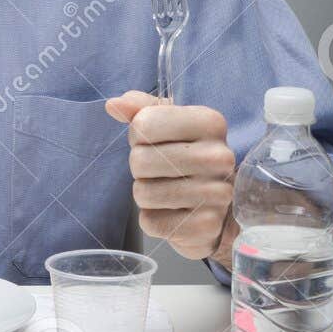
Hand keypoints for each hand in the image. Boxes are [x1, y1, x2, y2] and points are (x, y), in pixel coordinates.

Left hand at [105, 90, 236, 264]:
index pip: (143, 125)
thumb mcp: (169, 123)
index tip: (155, 143)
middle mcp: (220, 157)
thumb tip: (113, 105)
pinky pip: (152, 223)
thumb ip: (140, 108)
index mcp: (210, 123)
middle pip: (140, 160)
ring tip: (167, 190)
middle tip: (160, 171)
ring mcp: (217, 194)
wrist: (219, 205)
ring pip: (143, 193)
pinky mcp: (207, 227)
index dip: (138, 136)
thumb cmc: (188, 155)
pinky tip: (173, 212)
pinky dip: (154, 220)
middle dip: (140, 168)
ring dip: (146, 194)